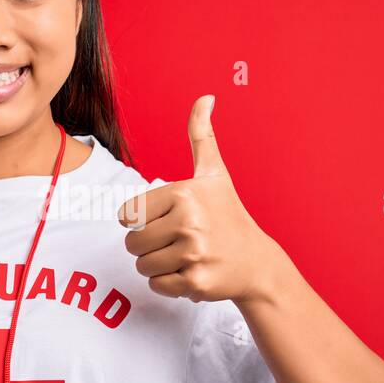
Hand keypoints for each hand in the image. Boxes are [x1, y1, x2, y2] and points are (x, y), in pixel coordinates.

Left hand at [116, 95, 277, 303]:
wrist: (256, 262)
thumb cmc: (228, 215)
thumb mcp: (214, 173)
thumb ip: (202, 135)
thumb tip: (206, 97)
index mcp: (184, 193)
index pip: (127, 214)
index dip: (141, 219)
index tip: (166, 219)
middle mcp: (189, 222)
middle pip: (132, 242)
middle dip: (147, 246)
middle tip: (176, 241)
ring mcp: (193, 254)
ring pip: (142, 266)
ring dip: (156, 265)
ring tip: (184, 256)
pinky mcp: (195, 282)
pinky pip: (156, 285)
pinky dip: (168, 283)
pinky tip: (190, 272)